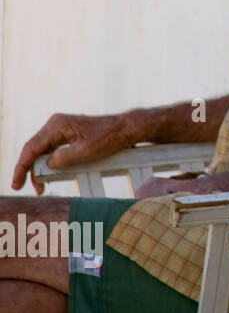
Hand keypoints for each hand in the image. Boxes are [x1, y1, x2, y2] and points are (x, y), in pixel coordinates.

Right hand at [10, 112, 138, 192]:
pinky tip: (47, 174)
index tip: (16, 184)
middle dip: (27, 169)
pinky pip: (51, 149)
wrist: (126, 129)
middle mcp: (56, 124)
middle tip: (23, 187)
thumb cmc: (109, 138)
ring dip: (38, 167)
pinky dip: (48, 162)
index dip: (21, 168)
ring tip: (39, 186)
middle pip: (33, 149)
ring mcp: (61, 128)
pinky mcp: (68, 134)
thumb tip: (46, 164)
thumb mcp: (85, 152)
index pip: (31, 148)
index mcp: (57, 125)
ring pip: (41, 150)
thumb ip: (62, 158)